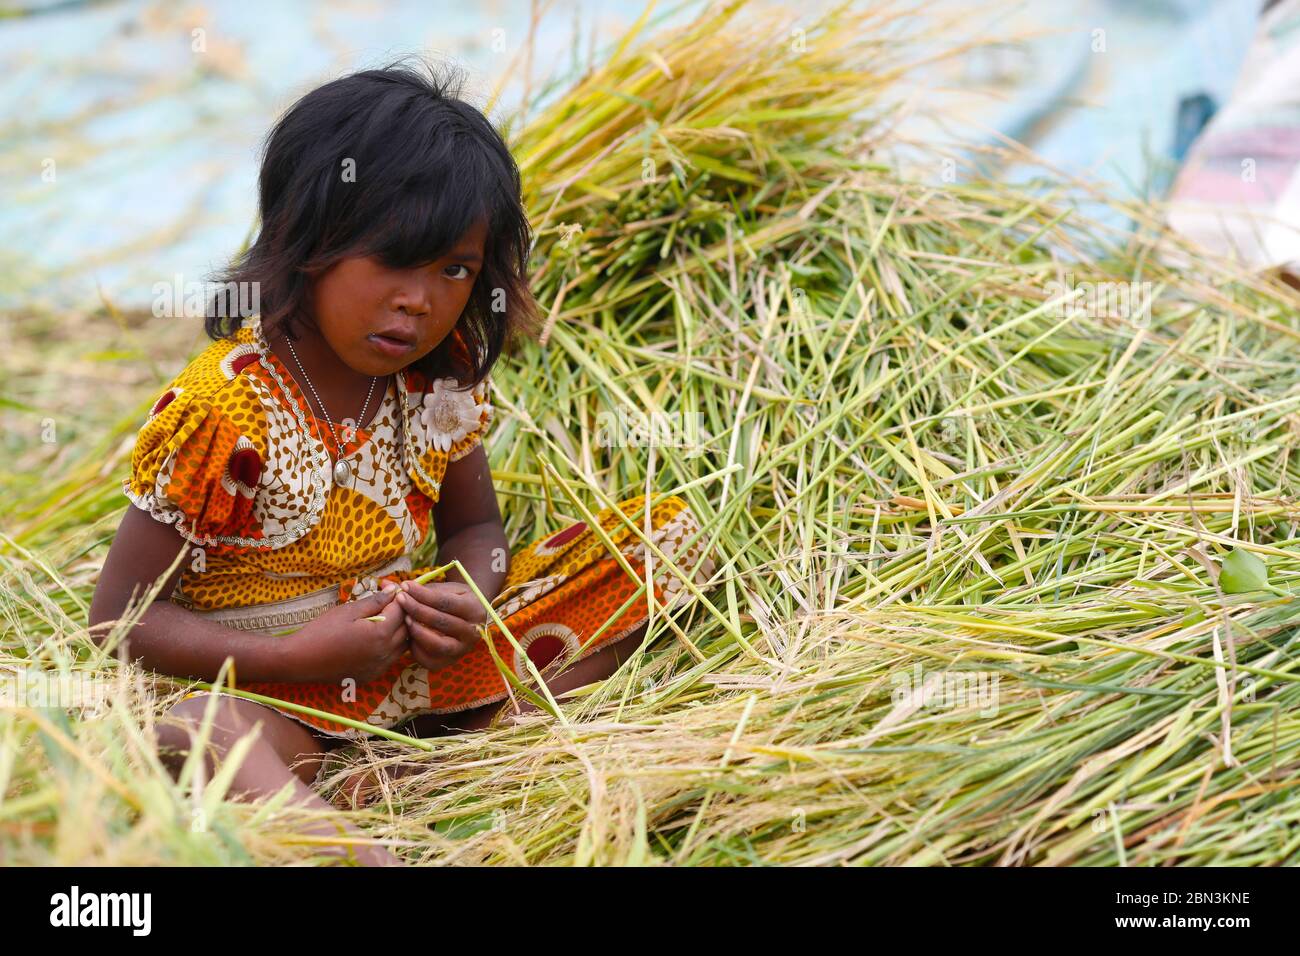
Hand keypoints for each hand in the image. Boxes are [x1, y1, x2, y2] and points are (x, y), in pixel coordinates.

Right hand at [285, 584, 409, 683]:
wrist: (300, 661)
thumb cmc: (322, 631)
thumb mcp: (349, 611)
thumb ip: (375, 601)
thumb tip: (394, 591)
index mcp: (380, 635)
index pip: (401, 611)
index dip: (397, 596)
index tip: (389, 586)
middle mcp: (385, 654)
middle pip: (406, 628)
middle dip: (401, 612)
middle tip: (387, 601)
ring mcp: (379, 667)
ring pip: (402, 646)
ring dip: (399, 631)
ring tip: (384, 618)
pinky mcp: (372, 676)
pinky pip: (390, 659)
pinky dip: (390, 647)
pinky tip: (375, 638)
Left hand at [394, 580, 487, 672]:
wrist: (467, 619)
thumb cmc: (453, 599)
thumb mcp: (445, 588)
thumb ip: (420, 587)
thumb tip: (386, 583)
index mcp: (475, 609)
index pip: (445, 602)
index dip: (423, 594)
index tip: (405, 586)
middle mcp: (473, 632)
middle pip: (441, 622)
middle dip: (417, 609)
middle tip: (400, 599)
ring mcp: (462, 649)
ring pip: (437, 644)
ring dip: (417, 631)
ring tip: (405, 618)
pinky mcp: (449, 662)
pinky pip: (430, 659)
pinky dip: (416, 648)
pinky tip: (408, 635)